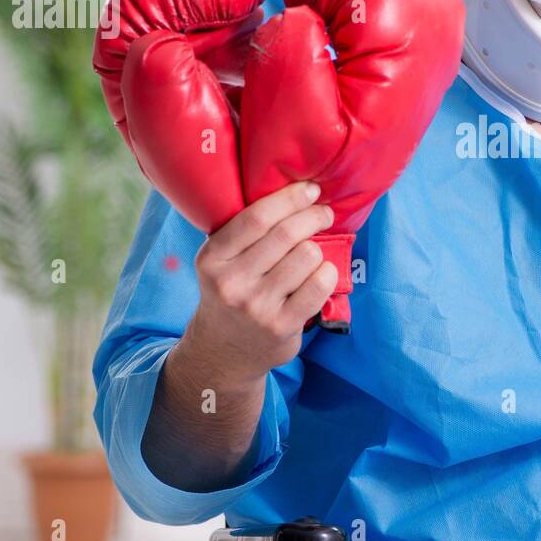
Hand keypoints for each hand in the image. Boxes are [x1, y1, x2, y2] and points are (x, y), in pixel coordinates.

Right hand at [176, 181, 338, 386]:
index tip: (310, 189)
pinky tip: (322, 273)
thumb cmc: (230, 292)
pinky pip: (319, 286)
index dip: (290, 198)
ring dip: (318, 248)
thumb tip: (295, 192)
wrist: (224, 351)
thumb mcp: (221, 262)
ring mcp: (257, 306)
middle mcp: (232, 282)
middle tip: (324, 213)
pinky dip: (327, 273)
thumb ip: (244, 233)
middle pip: (286, 234)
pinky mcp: (282, 326)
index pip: (257, 217)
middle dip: (313, 216)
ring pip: (307, 256)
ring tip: (313, 252)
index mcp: (212, 258)